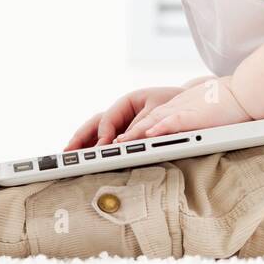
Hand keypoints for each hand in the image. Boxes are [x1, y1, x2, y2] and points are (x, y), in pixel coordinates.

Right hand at [63, 85, 185, 150]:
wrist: (196, 106)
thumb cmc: (177, 103)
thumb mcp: (160, 112)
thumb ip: (141, 125)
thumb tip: (122, 140)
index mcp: (127, 102)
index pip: (107, 119)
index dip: (101, 135)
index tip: (99, 149)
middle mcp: (122, 113)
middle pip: (95, 125)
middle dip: (80, 138)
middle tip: (67, 152)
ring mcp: (124, 124)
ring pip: (98, 133)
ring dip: (84, 144)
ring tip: (70, 158)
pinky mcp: (129, 135)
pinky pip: (109, 141)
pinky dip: (96, 149)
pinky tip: (88, 161)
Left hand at [117, 76, 252, 140]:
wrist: (245, 91)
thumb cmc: (229, 103)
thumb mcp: (201, 111)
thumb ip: (189, 121)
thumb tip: (183, 133)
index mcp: (177, 109)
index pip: (150, 119)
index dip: (134, 129)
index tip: (120, 140)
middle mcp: (176, 109)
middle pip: (146, 121)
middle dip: (128, 134)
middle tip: (111, 145)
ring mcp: (184, 110)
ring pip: (154, 121)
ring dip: (136, 133)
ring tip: (120, 143)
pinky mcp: (195, 114)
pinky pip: (174, 121)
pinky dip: (161, 127)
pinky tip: (149, 134)